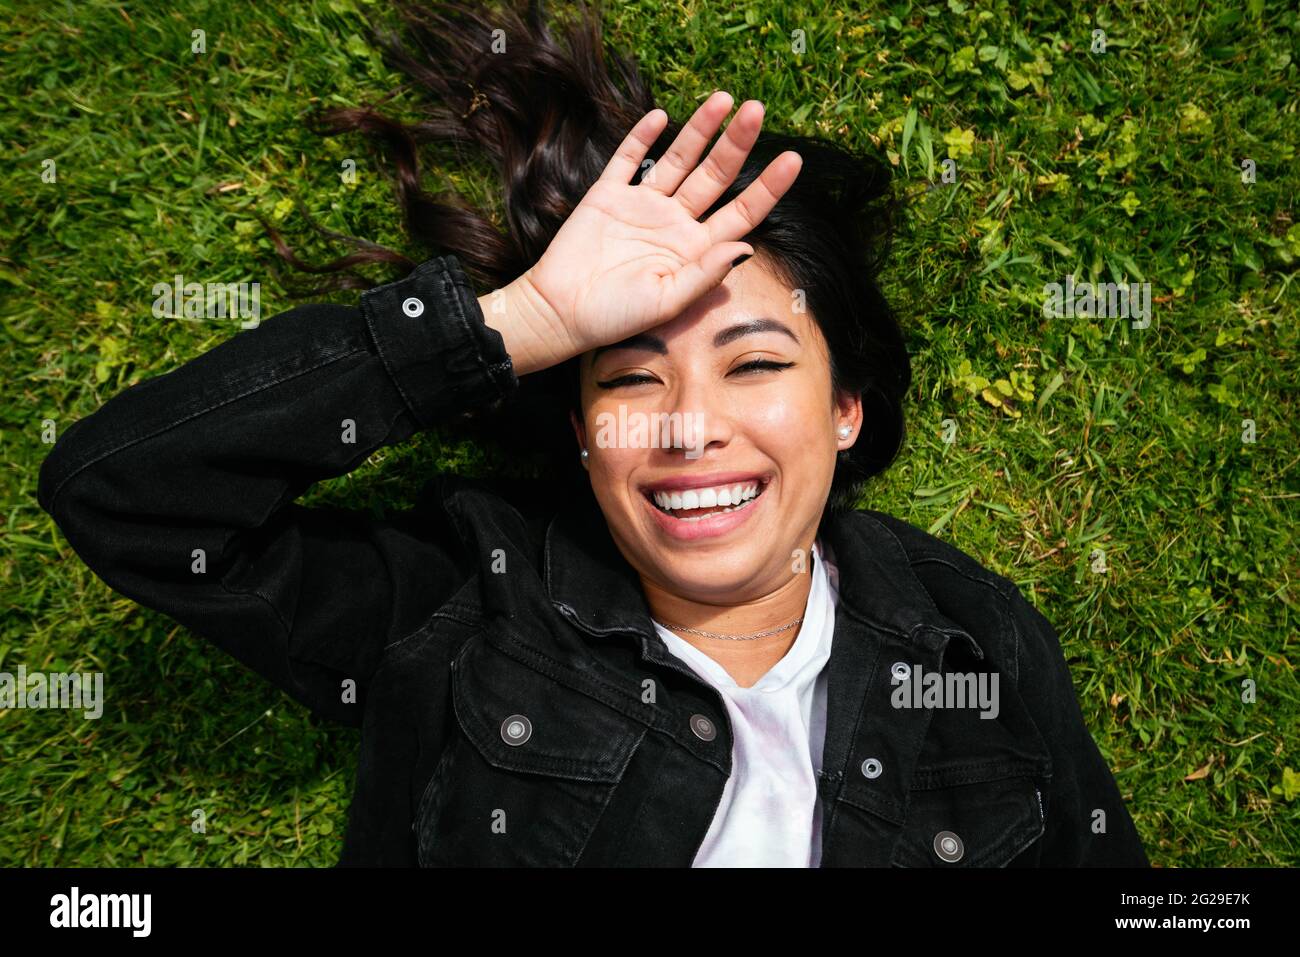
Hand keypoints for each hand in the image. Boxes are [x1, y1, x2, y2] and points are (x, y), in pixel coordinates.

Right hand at [481, 93, 801, 374]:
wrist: (560, 313)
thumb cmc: (616, 317)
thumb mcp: (667, 301)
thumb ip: (704, 275)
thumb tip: (746, 247)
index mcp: (696, 249)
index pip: (742, 212)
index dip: (768, 186)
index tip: (794, 160)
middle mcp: (675, 223)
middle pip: (715, 176)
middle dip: (736, 143)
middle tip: (757, 110)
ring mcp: (642, 206)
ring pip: (679, 159)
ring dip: (699, 129)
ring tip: (723, 99)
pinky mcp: (608, 196)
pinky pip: (628, 160)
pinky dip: (642, 137)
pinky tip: (661, 116)